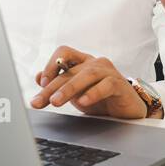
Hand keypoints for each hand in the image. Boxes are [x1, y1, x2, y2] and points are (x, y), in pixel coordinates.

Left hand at [31, 45, 146, 118]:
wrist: (126, 112)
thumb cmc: (101, 100)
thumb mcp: (75, 93)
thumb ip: (59, 85)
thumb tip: (37, 77)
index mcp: (83, 62)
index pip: (64, 53)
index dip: (50, 65)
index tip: (41, 84)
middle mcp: (95, 63)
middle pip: (70, 70)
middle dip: (52, 87)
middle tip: (39, 101)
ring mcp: (109, 72)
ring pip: (87, 74)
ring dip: (69, 88)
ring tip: (56, 102)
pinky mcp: (120, 84)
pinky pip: (106, 85)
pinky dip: (93, 93)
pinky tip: (83, 102)